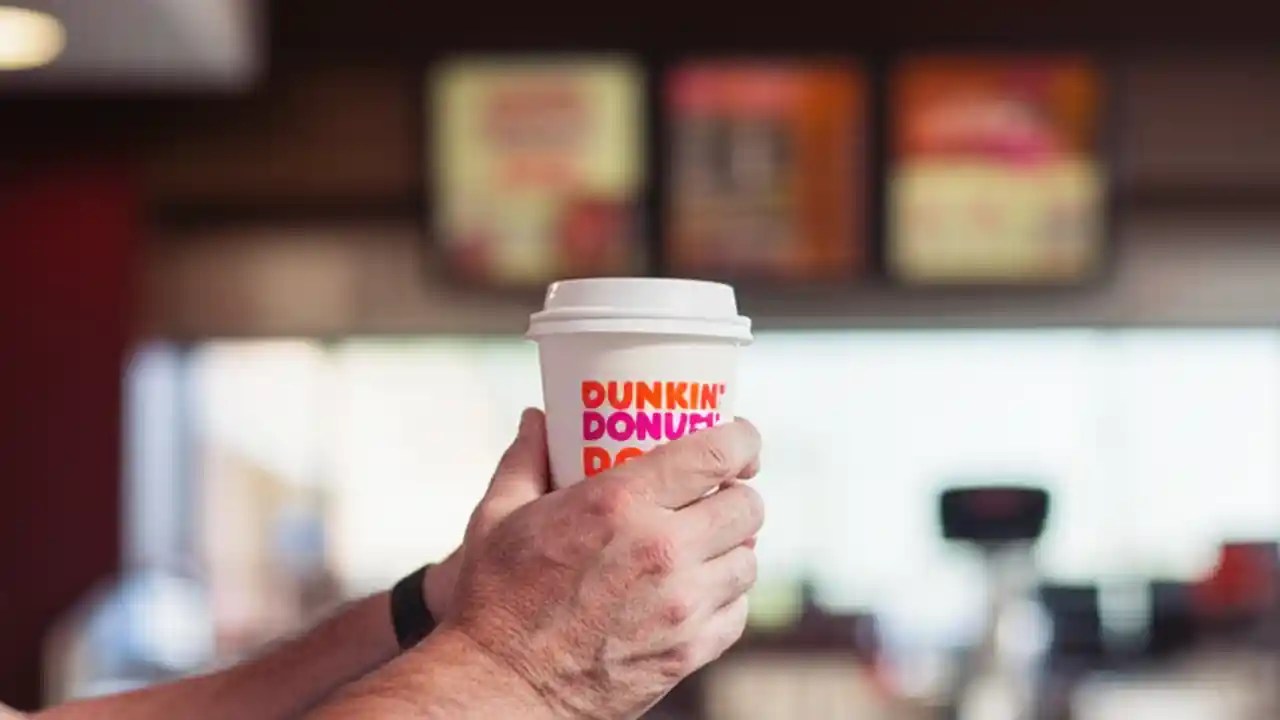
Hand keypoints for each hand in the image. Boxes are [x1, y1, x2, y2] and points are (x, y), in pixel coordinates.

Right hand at [444, 409, 763, 719]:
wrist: (500, 687)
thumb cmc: (494, 599)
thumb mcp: (497, 516)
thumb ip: (525, 459)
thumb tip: (537, 419)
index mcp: (619, 503)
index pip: (716, 453)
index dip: (742, 440)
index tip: (738, 441)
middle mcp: (661, 549)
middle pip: (747, 507)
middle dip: (737, 495)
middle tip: (715, 497)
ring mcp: (681, 606)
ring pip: (748, 561)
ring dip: (732, 548)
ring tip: (704, 546)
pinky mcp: (688, 653)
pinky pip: (737, 612)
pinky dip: (726, 597)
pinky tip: (697, 591)